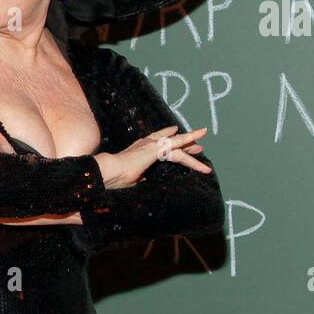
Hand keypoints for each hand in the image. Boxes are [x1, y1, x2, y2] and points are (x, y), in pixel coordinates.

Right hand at [96, 124, 210, 188]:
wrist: (109, 173)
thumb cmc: (115, 179)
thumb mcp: (131, 179)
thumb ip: (139, 176)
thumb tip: (142, 179)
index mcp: (138, 150)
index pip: (156, 141)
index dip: (166, 137)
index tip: (174, 133)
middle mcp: (145, 143)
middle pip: (169, 141)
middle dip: (184, 142)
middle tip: (197, 145)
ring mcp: (152, 144)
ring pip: (177, 144)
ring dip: (191, 145)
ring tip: (204, 144)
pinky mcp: (157, 148)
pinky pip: (179, 143)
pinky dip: (190, 140)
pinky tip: (200, 139)